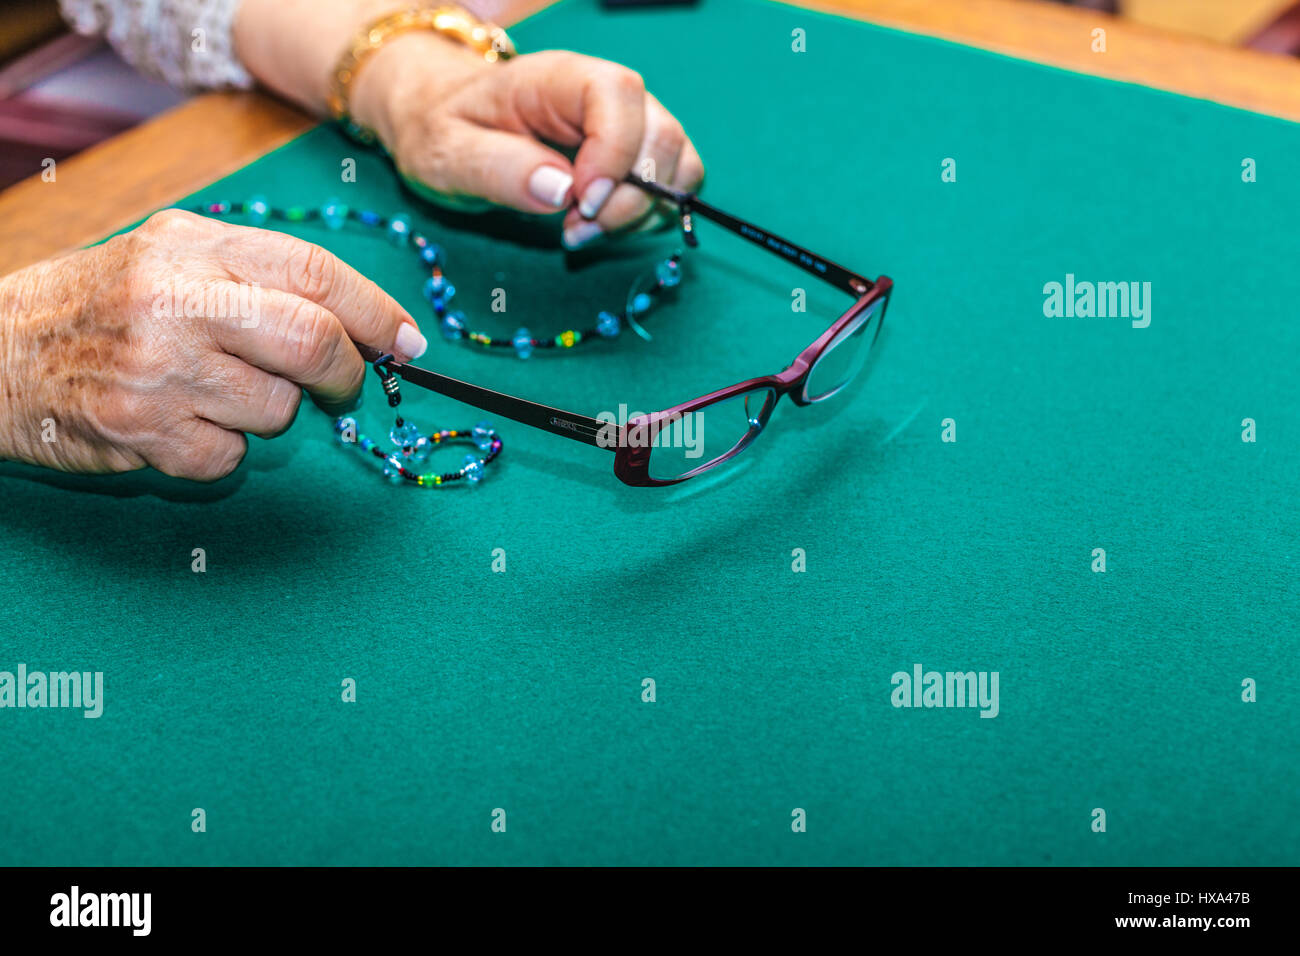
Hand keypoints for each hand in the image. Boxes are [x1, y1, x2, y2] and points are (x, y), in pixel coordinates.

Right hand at [0, 209, 424, 479]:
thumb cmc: (103, 306)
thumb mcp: (173, 256)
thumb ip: (261, 276)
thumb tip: (365, 323)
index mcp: (192, 246)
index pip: (315, 274)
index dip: (376, 313)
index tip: (407, 342)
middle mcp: (176, 302)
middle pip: (314, 344)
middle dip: (347, 374)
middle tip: (344, 386)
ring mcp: (157, 371)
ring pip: (278, 410)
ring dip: (271, 412)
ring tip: (219, 392)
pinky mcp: (142, 433)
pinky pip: (231, 456)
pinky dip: (224, 448)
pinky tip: (183, 422)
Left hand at [353, 39, 705, 248]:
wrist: (442, 121)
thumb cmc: (442, 129)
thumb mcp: (446, 153)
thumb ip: (499, 169)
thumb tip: (561, 189)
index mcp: (557, 78)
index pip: (618, 94)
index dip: (614, 153)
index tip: (582, 203)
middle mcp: (604, 95)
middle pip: (660, 136)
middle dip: (630, 199)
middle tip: (573, 230)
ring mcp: (626, 126)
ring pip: (677, 164)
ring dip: (642, 212)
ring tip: (581, 229)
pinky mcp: (633, 157)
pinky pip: (672, 186)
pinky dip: (646, 217)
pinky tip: (597, 225)